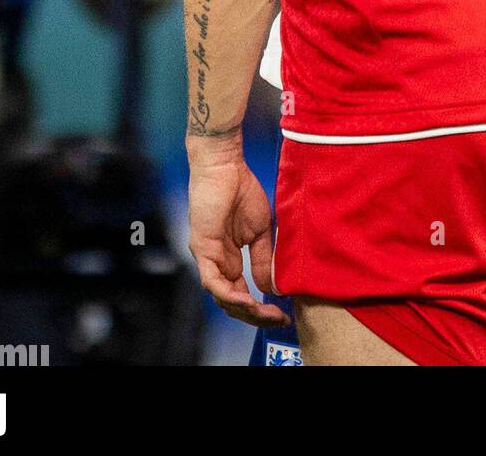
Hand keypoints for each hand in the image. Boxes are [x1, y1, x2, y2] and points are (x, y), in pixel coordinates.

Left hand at [187, 144, 289, 327]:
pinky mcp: (202, 249)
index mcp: (231, 260)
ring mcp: (208, 258)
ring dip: (245, 309)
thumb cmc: (241, 191)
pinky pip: (212, 281)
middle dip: (256, 316)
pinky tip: (247, 299)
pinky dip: (229, 294)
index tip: (283, 314)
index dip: (261, 308)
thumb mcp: (261, 231)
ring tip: (266, 313)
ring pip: (222, 297)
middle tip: (278, 319)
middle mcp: (217, 264)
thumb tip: (272, 288)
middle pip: (232, 303)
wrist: (225, 166)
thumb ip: (264, 259)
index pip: (242, 295)